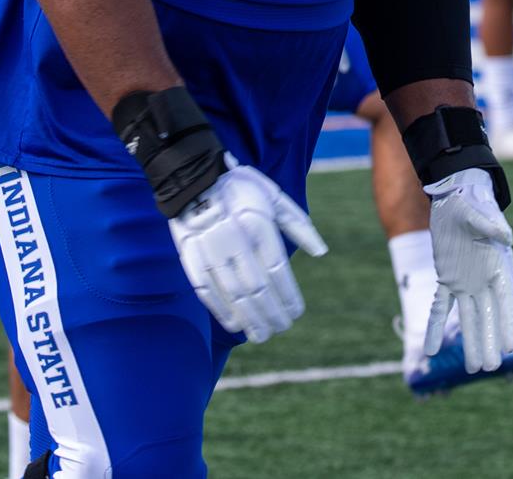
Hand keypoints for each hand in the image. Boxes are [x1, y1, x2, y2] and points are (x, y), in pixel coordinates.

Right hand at [168, 157, 326, 343]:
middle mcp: (235, 241)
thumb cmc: (239, 187)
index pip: (278, 272)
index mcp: (259, 226)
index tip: (296, 312)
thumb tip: (321, 252)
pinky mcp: (191, 257)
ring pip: (233, 294)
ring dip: (249, 318)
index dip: (288, 297)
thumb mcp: (274, 197)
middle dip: (271, 313)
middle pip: (257, 289)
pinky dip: (221, 310)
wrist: (192, 177)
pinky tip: (235, 323)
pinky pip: (207, 291)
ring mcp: (211, 251)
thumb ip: (298, 225)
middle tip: (281, 328)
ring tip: (262, 334)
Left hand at [420, 168, 512, 373]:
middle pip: (489, 316)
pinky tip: (430, 350)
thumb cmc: (471, 203)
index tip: (510, 348)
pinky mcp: (447, 279)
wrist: (453, 196)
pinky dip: (435, 327)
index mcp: (499, 266)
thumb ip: (491, 226)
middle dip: (490, 342)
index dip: (508, 324)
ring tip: (473, 369)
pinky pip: (440, 307)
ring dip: (470, 342)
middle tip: (491, 368)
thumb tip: (506, 237)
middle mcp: (485, 279)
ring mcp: (466, 282)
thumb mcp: (479, 212)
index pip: (507, 300)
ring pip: (469, 318)